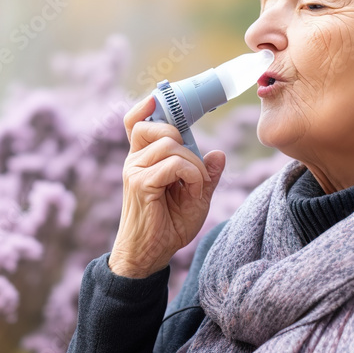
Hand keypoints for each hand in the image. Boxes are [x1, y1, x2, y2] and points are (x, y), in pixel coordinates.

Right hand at [109, 94, 226, 278]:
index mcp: (142, 158)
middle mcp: (134, 160)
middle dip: (179, 135)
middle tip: (193, 164)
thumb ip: (207, 174)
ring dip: (193, 162)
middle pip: (152, 125)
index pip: (136, 121)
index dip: (146, 105)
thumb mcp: (196, 197)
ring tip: (195, 184)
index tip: (160, 97)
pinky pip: (174, 164)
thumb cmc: (168, 226)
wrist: (150, 256)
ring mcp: (134, 170)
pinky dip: (192, 175)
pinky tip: (193, 191)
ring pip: (170, 144)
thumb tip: (219, 152)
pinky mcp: (139, 183)